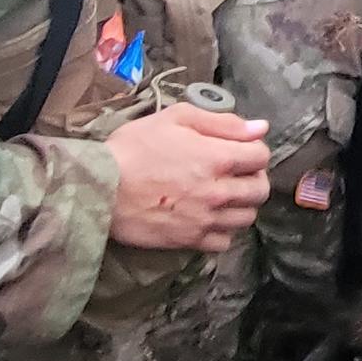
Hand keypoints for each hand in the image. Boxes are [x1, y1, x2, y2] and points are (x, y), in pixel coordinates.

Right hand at [104, 100, 270, 252]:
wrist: (100, 188)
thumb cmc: (134, 148)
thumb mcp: (176, 118)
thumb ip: (223, 122)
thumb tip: (260, 128)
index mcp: (217, 158)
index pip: (261, 156)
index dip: (253, 150)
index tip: (238, 149)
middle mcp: (218, 192)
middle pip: (260, 190)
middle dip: (252, 177)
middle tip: (234, 173)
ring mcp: (206, 220)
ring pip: (247, 218)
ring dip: (240, 205)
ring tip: (221, 195)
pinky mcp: (190, 241)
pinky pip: (224, 241)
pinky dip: (222, 231)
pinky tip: (208, 218)